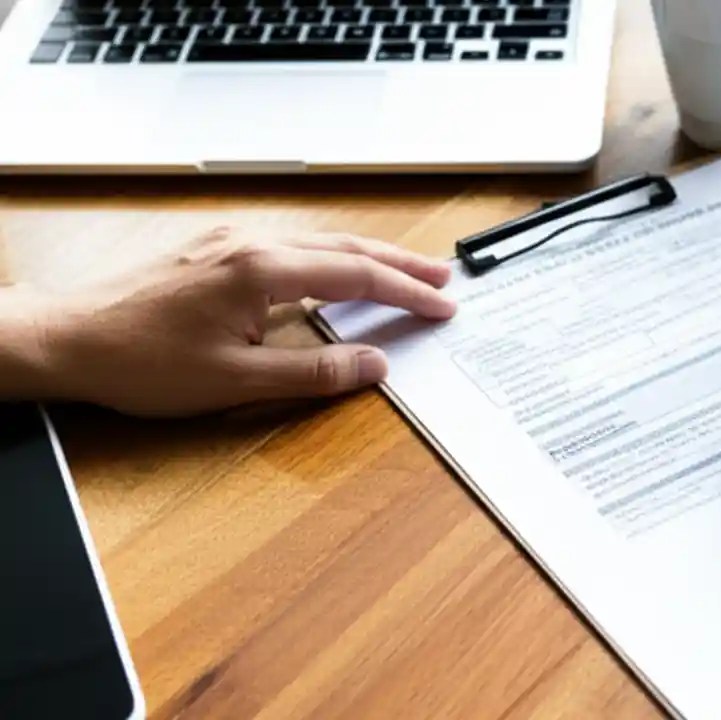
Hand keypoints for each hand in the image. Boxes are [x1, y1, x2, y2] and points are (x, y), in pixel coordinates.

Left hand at [3, 227, 455, 416]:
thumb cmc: (140, 362)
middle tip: (443, 277)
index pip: (356, 277)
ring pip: (318, 240)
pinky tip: (335, 268)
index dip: (406, 293)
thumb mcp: (235, 381)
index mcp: (261, 270)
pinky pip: (290, 243)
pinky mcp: (212, 248)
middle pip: (345, 247)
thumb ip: (313, 370)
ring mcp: (229, 240)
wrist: (66, 338)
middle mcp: (250, 243)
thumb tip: (373, 365)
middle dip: (400, 264)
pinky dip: (330, 255)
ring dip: (366, 257)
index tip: (442, 305)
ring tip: (404, 272)